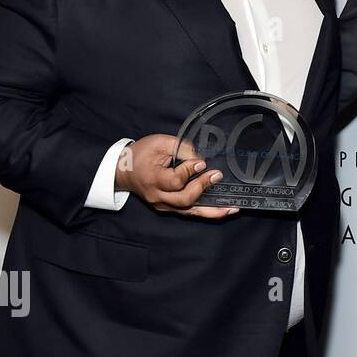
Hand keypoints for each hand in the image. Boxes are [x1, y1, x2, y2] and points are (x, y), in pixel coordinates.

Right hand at [114, 134, 237, 218]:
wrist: (123, 171)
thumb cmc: (140, 154)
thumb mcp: (158, 143)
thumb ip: (181, 147)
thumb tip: (202, 157)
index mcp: (152, 179)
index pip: (174, 181)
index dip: (190, 172)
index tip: (201, 163)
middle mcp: (157, 196)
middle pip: (184, 199)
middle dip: (203, 187)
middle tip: (217, 176)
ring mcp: (163, 205)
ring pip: (189, 212)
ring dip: (213, 210)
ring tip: (232, 207)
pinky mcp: (169, 208)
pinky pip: (189, 213)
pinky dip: (207, 213)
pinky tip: (223, 210)